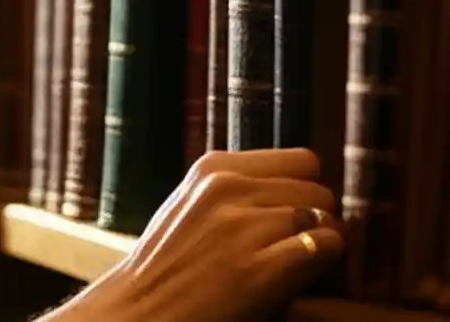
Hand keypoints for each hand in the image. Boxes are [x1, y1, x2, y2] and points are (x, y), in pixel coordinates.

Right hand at [45, 148, 343, 321]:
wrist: (141, 311)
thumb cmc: (169, 265)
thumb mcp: (192, 204)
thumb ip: (237, 187)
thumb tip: (297, 184)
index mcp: (212, 169)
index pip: (302, 161)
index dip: (305, 190)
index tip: (291, 215)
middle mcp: (227, 189)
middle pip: (318, 191)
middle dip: (315, 220)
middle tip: (293, 248)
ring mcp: (243, 227)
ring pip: (326, 219)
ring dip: (318, 245)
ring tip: (291, 265)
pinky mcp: (260, 269)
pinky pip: (327, 246)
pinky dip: (324, 264)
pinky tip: (298, 278)